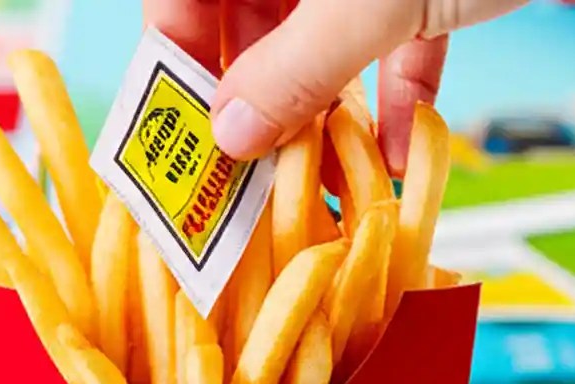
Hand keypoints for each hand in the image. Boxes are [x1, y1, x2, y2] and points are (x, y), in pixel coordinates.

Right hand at [144, 0, 528, 174]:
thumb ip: (298, 68)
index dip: (175, 57)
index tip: (179, 130)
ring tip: (319, 175)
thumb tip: (230, 134)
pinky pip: (394, 42)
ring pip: (321, 39)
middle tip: (250, 173)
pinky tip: (400, 152)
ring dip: (323, 110)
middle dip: (255, 100)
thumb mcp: (371, 2)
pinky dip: (397, 95)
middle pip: (251, 20)